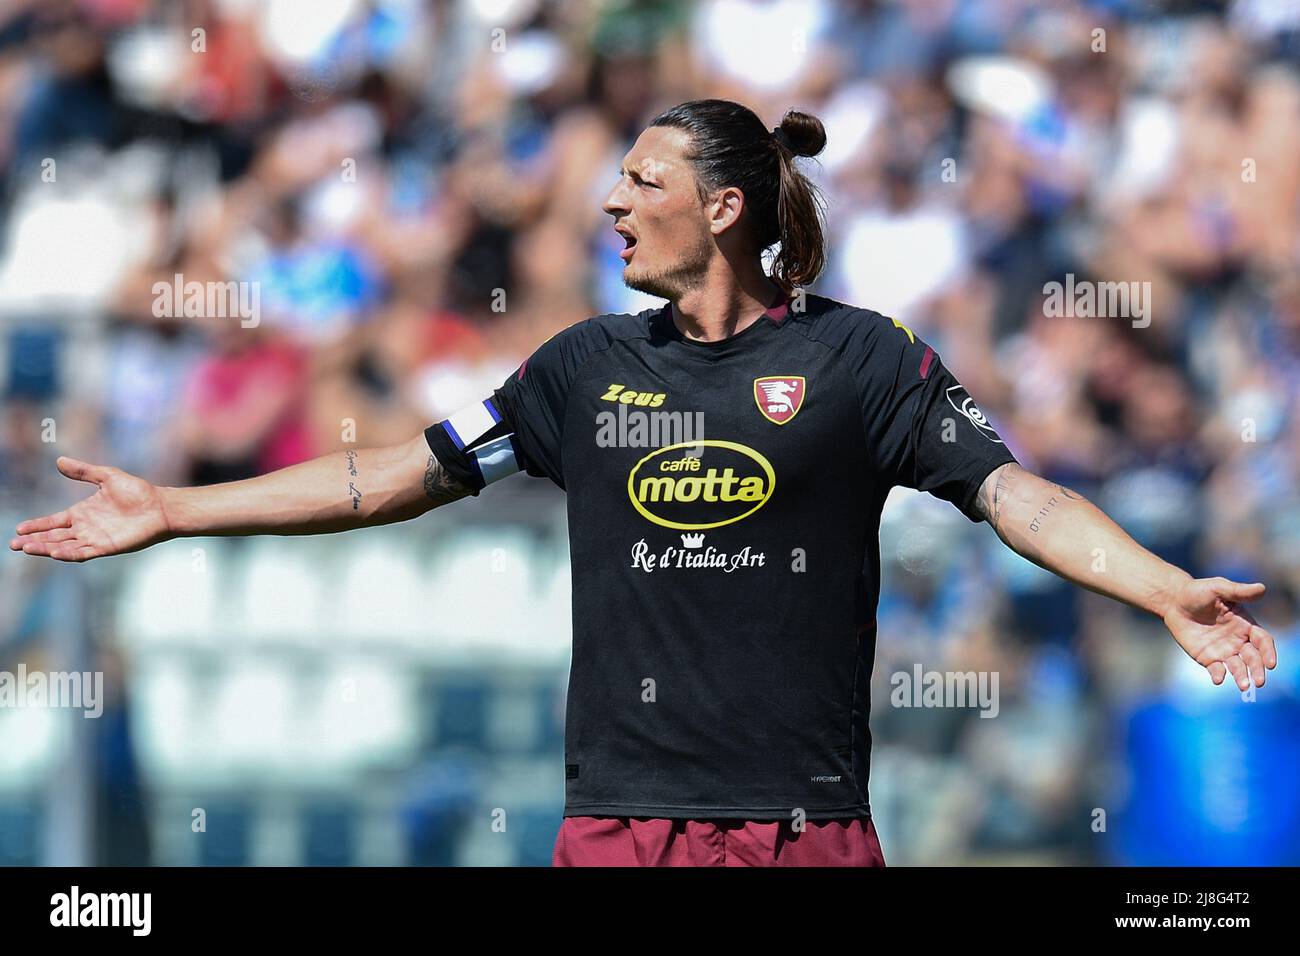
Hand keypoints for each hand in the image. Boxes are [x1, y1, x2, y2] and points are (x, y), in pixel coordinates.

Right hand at [9, 456, 172, 561]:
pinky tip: (54, 552)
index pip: (53, 522)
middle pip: (54, 537)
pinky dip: (68, 553)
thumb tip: (59, 461)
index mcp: (82, 513)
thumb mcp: (107, 476)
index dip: (37, 525)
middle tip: (14, 545)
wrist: (160, 506)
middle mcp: (85, 528)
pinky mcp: (106, 547)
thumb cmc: (137, 491)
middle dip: (34, 541)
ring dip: (45, 548)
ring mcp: (94, 538)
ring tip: (27, 549)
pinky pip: (83, 552)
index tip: (19, 529)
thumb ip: (83, 471)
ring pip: (64, 546)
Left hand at [1162, 577, 1277, 690]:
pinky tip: (1218, 678)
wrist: (1174, 601)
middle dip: (1258, 670)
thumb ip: (1238, 591)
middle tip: (1259, 681)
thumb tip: (1261, 588)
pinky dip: (1219, 675)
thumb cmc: (1198, 591)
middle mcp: (1238, 641)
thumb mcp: (1218, 588)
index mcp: (1246, 625)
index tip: (1270, 663)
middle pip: (1253, 658)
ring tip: (1244, 686)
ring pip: (1238, 667)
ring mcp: (1223, 651)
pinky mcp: (1208, 658)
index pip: (1263, 641)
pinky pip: (1216, 669)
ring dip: (1242, 677)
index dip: (1268, 652)